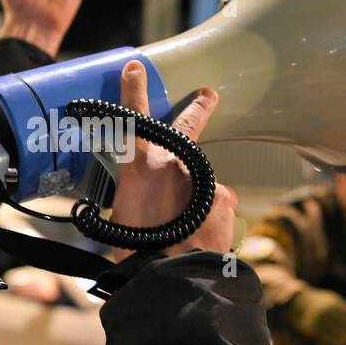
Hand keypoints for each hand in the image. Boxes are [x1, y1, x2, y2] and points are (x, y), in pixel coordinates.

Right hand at [109, 60, 236, 263]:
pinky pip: (217, 203)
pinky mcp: (225, 196)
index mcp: (140, 169)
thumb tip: (145, 205)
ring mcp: (203, 178)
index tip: (137, 68)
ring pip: (201, 182)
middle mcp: (174, 164)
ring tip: (186, 229)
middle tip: (209, 94)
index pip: (132, 120)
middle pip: (187, 126)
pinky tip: (203, 237)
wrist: (174, 276)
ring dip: (196, 200)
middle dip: (198, 107)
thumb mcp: (120, 221)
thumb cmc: (138, 253)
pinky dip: (210, 218)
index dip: (133, 91)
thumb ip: (137, 200)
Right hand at [290, 288, 345, 344]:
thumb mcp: (334, 301)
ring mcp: (319, 322)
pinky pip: (330, 340)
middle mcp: (327, 313)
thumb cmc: (322, 303)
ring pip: (340, 335)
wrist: (298, 303)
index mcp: (333, 304)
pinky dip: (340, 342)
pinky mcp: (314, 330)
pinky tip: (345, 341)